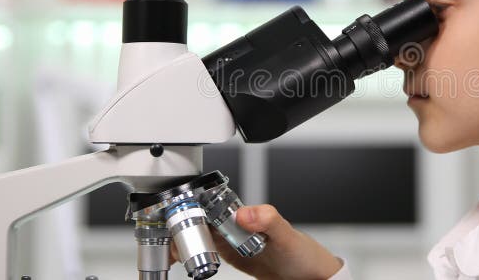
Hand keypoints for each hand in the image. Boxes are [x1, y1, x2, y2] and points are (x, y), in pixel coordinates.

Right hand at [171, 204, 342, 279]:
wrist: (310, 277)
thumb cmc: (303, 253)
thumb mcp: (286, 235)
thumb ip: (268, 220)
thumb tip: (244, 213)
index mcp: (245, 215)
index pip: (210, 207)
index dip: (190, 212)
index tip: (174, 222)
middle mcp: (236, 225)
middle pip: (199, 222)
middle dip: (179, 230)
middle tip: (168, 246)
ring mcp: (233, 241)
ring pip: (199, 237)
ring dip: (182, 243)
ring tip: (170, 254)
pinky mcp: (233, 256)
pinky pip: (207, 253)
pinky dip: (193, 256)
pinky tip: (183, 261)